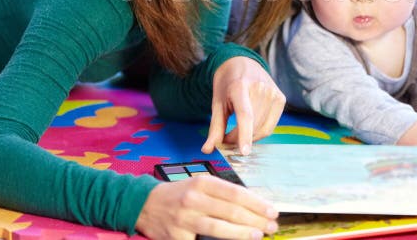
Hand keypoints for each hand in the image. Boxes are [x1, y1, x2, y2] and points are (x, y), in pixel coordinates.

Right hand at [136, 175, 277, 239]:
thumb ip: (222, 194)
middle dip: (255, 220)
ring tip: (258, 235)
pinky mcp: (177, 236)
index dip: (256, 203)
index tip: (271, 210)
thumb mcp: (199, 185)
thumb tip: (252, 206)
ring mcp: (184, 218)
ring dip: (241, 233)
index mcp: (202, 182)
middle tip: (271, 226)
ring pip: (218, 227)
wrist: (145, 204)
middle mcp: (193, 198)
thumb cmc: (178, 195)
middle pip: (230, 210)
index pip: (236, 193)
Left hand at [202, 56, 284, 154]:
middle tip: (226, 141)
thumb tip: (207, 150)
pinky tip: (249, 127)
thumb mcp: (217, 102)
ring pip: (263, 129)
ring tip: (236, 134)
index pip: (245, 115)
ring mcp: (273, 93)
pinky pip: (270, 126)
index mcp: (240, 86)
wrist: (241, 63)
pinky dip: (259, 132)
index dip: (244, 134)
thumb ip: (215, 127)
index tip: (244, 152)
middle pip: (253, 125)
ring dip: (249, 138)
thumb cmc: (227, 84)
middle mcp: (260, 88)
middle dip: (238, 140)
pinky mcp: (280, 98)